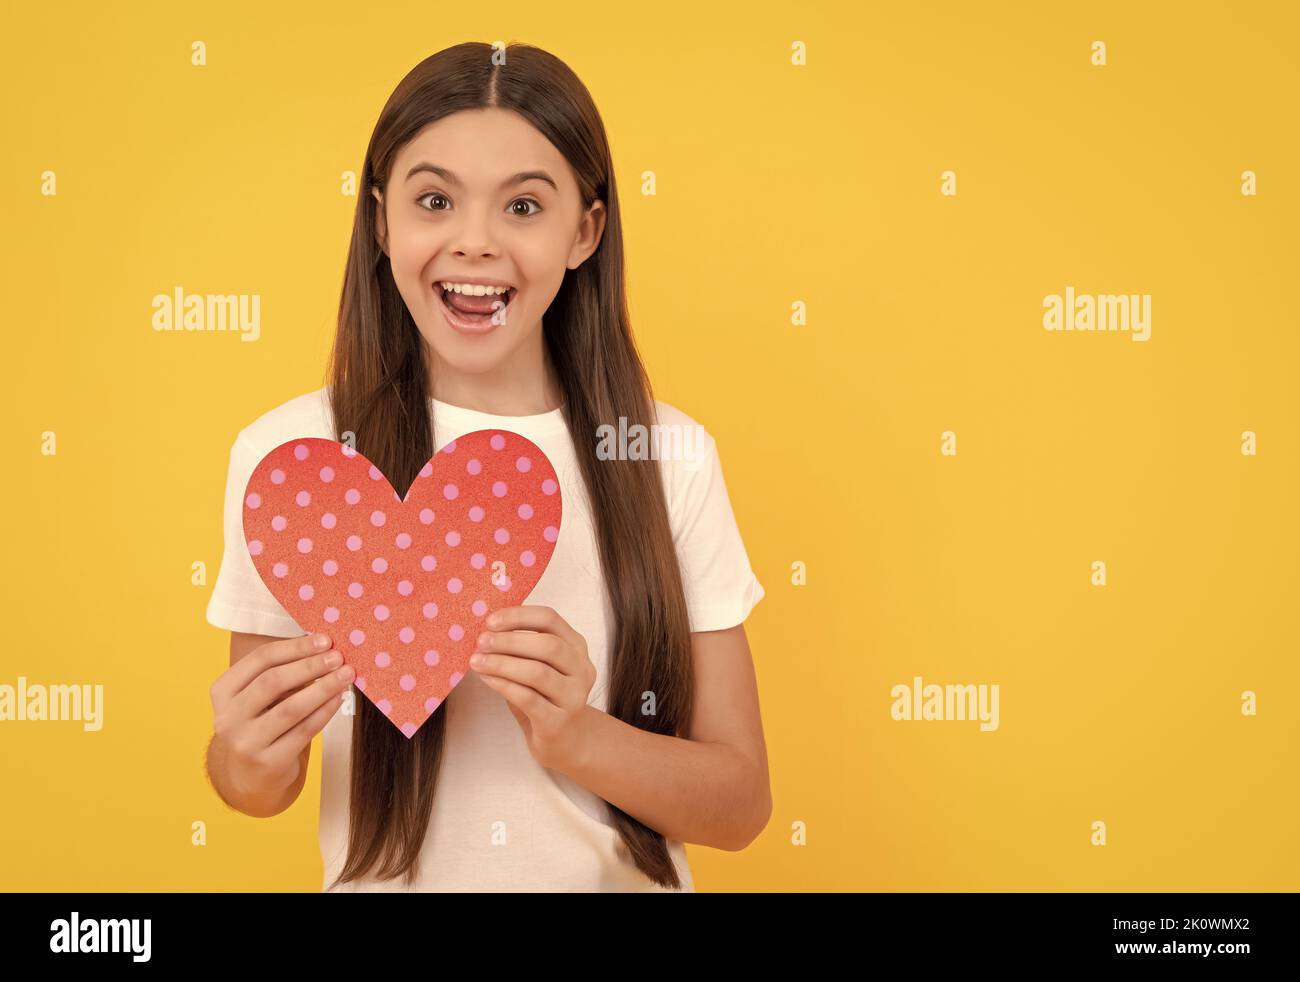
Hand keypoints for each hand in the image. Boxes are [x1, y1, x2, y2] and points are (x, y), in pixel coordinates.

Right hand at [209, 633, 355, 796]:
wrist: (252, 775)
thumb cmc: (262, 722)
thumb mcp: (259, 697)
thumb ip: (282, 672)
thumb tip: (323, 648)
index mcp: (223, 691)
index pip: (260, 660)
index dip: (295, 647)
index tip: (324, 640)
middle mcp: (228, 717)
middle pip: (273, 682)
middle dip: (310, 665)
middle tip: (338, 656)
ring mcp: (246, 742)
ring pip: (291, 708)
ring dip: (323, 688)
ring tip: (346, 675)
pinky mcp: (268, 762)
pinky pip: (304, 731)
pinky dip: (325, 711)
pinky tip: (338, 698)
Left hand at [470, 605, 595, 770]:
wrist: (565, 741)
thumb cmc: (545, 697)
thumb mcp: (540, 666)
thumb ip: (522, 648)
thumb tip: (486, 631)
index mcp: (576, 647)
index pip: (550, 619)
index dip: (519, 616)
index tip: (490, 621)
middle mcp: (581, 669)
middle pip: (548, 645)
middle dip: (509, 641)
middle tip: (481, 641)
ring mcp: (573, 697)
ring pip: (538, 673)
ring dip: (503, 664)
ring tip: (477, 661)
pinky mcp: (559, 722)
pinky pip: (529, 699)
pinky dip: (504, 686)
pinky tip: (487, 679)